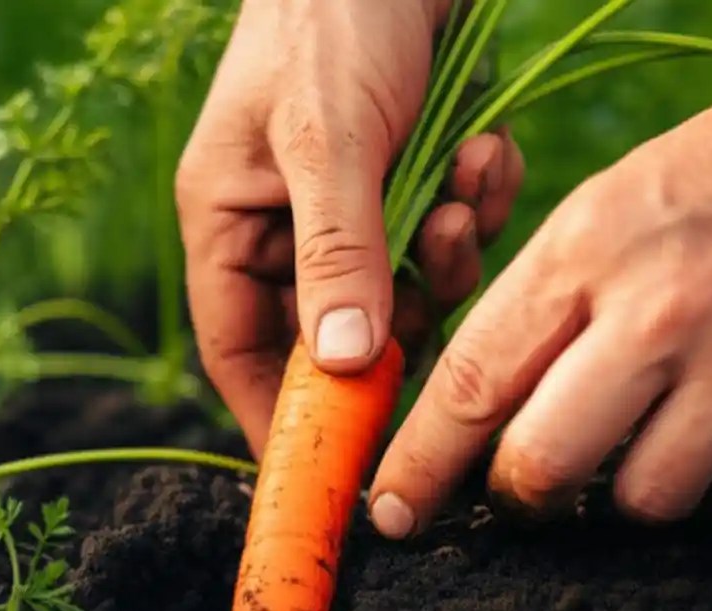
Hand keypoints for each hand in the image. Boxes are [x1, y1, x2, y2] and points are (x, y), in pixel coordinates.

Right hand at [176, 0, 524, 456]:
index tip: (334, 466)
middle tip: (438, 268)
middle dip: (401, 312)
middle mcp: (284, 227)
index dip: (280, 415)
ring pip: (407, 286)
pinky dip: (477, 203)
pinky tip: (483, 148)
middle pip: (338, 332)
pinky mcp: (409, 180)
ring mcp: (351, 208)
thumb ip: (334, 251)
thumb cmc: (330, 23)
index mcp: (228, 222)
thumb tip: (338, 365)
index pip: (240, 349)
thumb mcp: (328, 141)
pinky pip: (449, 232)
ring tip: (467, 180)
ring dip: (452, 247)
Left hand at [368, 47, 711, 538]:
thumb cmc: (708, 188)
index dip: (418, 464)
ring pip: (642, 502)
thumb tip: (470, 417)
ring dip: (632, 486)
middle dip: (517, 494)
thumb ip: (533, 313)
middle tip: (523, 485)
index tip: (391, 511)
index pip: (471, 383)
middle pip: (542, 467)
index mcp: (583, 254)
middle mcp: (658, 314)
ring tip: (655, 426)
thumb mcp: (598, 215)